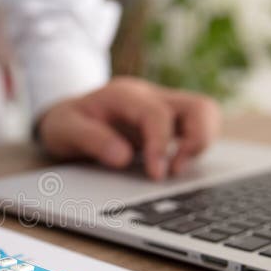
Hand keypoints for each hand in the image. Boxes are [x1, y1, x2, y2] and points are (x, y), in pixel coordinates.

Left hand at [37, 77, 220, 179]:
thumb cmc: (66, 123)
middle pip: (198, 106)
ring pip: (205, 113)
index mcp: (125, 95)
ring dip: (201, 142)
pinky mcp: (170, 121)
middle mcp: (150, 96)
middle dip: (196, 141)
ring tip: (177, 169)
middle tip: (173, 171)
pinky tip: (174, 165)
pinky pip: (198, 126)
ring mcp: (163, 106)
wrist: (67, 116)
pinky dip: (195, 146)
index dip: (161, 146)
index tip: (157, 175)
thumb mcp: (65, 130)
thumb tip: (124, 157)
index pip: (157, 115)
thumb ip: (91, 140)